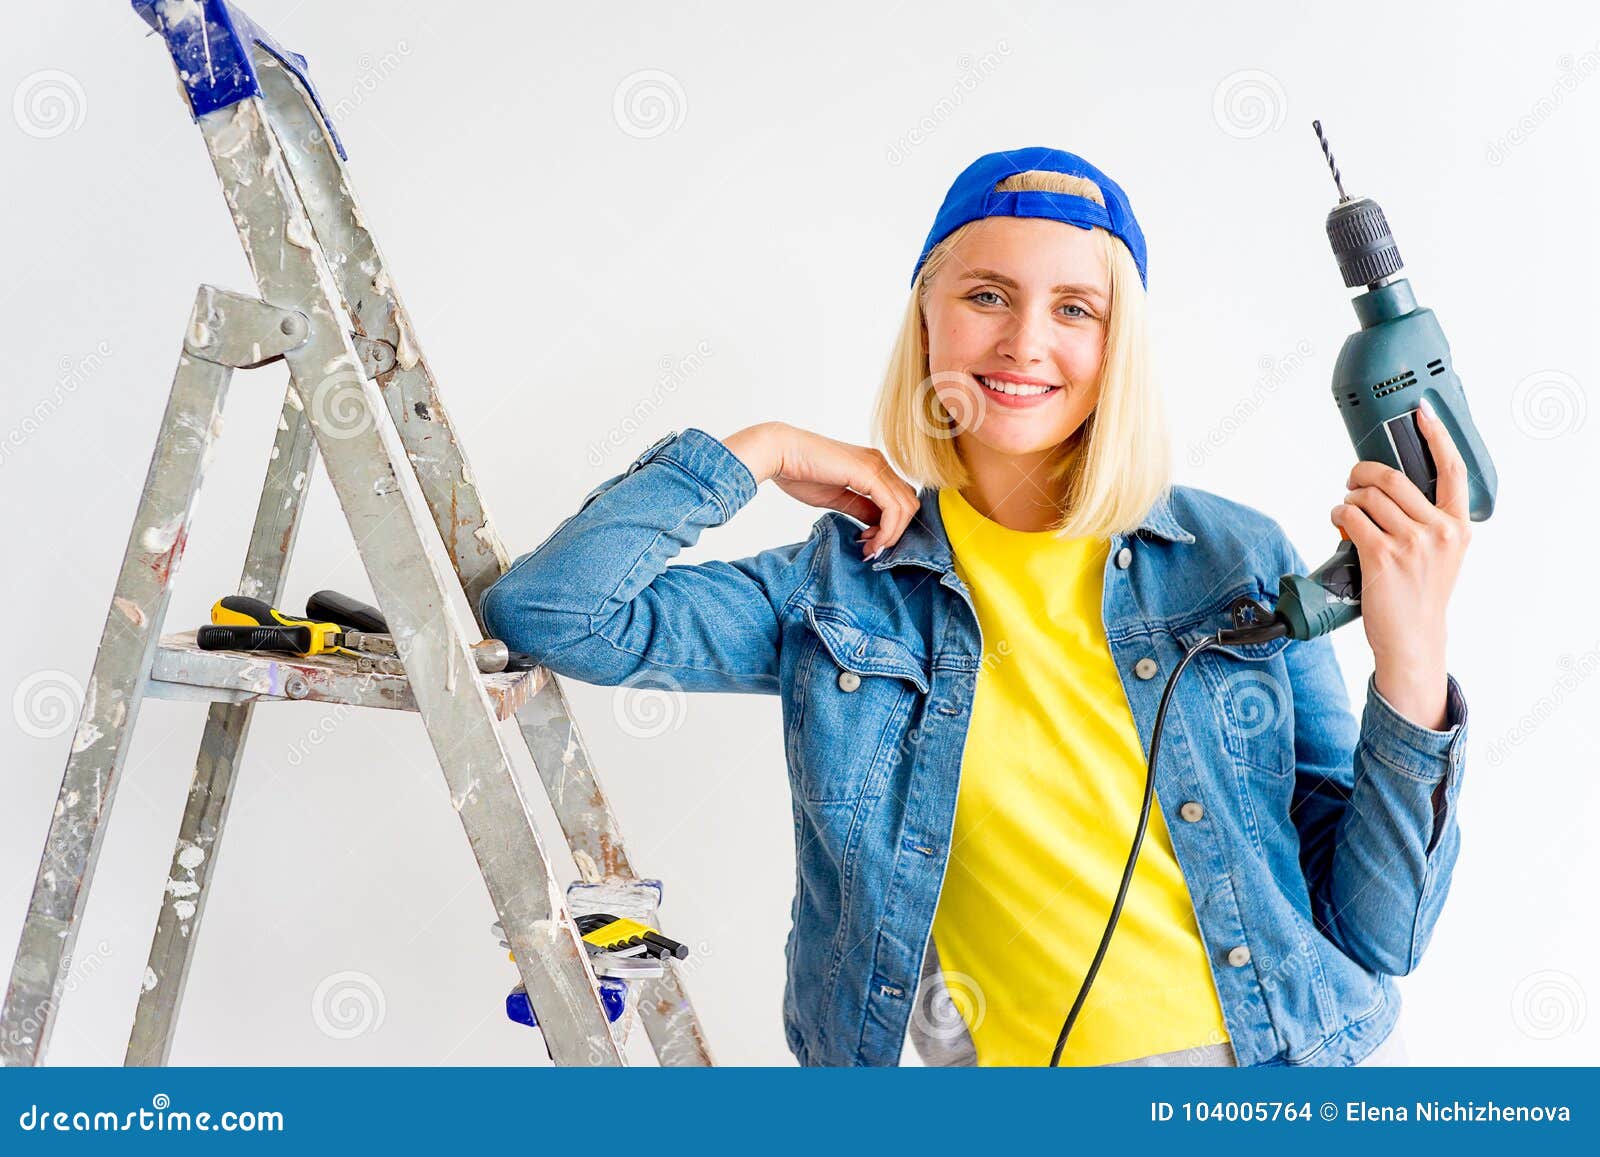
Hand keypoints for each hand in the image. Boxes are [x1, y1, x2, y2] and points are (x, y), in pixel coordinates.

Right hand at [723, 423, 920, 557]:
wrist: (779, 452)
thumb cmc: (799, 472)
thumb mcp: (837, 497)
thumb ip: (861, 509)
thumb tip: (878, 527)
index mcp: (873, 467)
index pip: (900, 500)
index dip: (892, 527)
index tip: (871, 544)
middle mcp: (880, 463)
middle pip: (909, 504)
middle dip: (895, 533)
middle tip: (872, 550)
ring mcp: (877, 466)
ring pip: (906, 507)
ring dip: (891, 535)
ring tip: (870, 549)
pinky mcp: (869, 473)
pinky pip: (893, 507)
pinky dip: (887, 530)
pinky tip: (871, 541)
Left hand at [1331, 400, 1472, 729]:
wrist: (1413, 638)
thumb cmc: (1421, 595)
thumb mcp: (1441, 554)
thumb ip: (1427, 519)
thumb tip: (1389, 487)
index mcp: (1458, 526)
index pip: (1451, 469)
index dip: (1435, 435)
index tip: (1419, 413)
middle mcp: (1439, 531)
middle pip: (1392, 477)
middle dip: (1362, 474)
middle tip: (1352, 482)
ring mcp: (1411, 543)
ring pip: (1366, 496)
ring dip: (1347, 500)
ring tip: (1348, 514)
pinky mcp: (1382, 556)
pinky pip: (1350, 517)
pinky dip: (1338, 515)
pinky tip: (1340, 524)